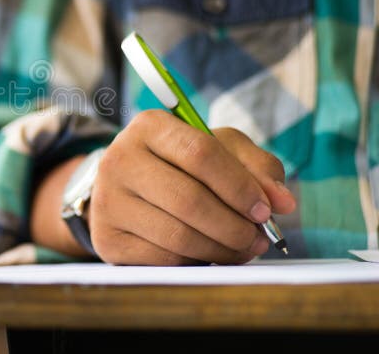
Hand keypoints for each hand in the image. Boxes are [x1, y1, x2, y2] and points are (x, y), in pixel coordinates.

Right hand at [88, 110, 296, 264]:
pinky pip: (163, 259)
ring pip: (178, 235)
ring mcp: (108, 200)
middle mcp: (120, 159)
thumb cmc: (181, 166)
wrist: (126, 189)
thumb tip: (282, 202)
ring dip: (221, 250)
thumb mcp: (220, 150)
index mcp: (149, 126)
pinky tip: (208, 254)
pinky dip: (195, 262)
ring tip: (241, 249)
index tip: (265, 210)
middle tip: (258, 239)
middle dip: (234, 226)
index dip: (239, 186)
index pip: (200, 153)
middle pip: (189, 199)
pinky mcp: (107, 237)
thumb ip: (257, 167)